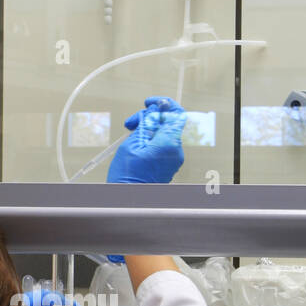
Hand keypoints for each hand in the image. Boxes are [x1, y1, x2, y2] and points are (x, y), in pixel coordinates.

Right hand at [106, 97, 185, 259]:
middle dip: (149, 118)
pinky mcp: (169, 164)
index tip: (149, 103)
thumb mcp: (132, 143)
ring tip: (129, 133)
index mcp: (169, 143)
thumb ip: (145, 123)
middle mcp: (176, 150)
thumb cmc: (128, 176)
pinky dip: (150, 139)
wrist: (130, 202)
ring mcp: (174, 159)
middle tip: (130, 123)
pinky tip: (136, 144)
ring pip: (164, 132)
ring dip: (147, 128)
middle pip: (168, 122)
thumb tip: (154, 110)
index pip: (177, 114)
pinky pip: (163, 144)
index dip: (164, 104)